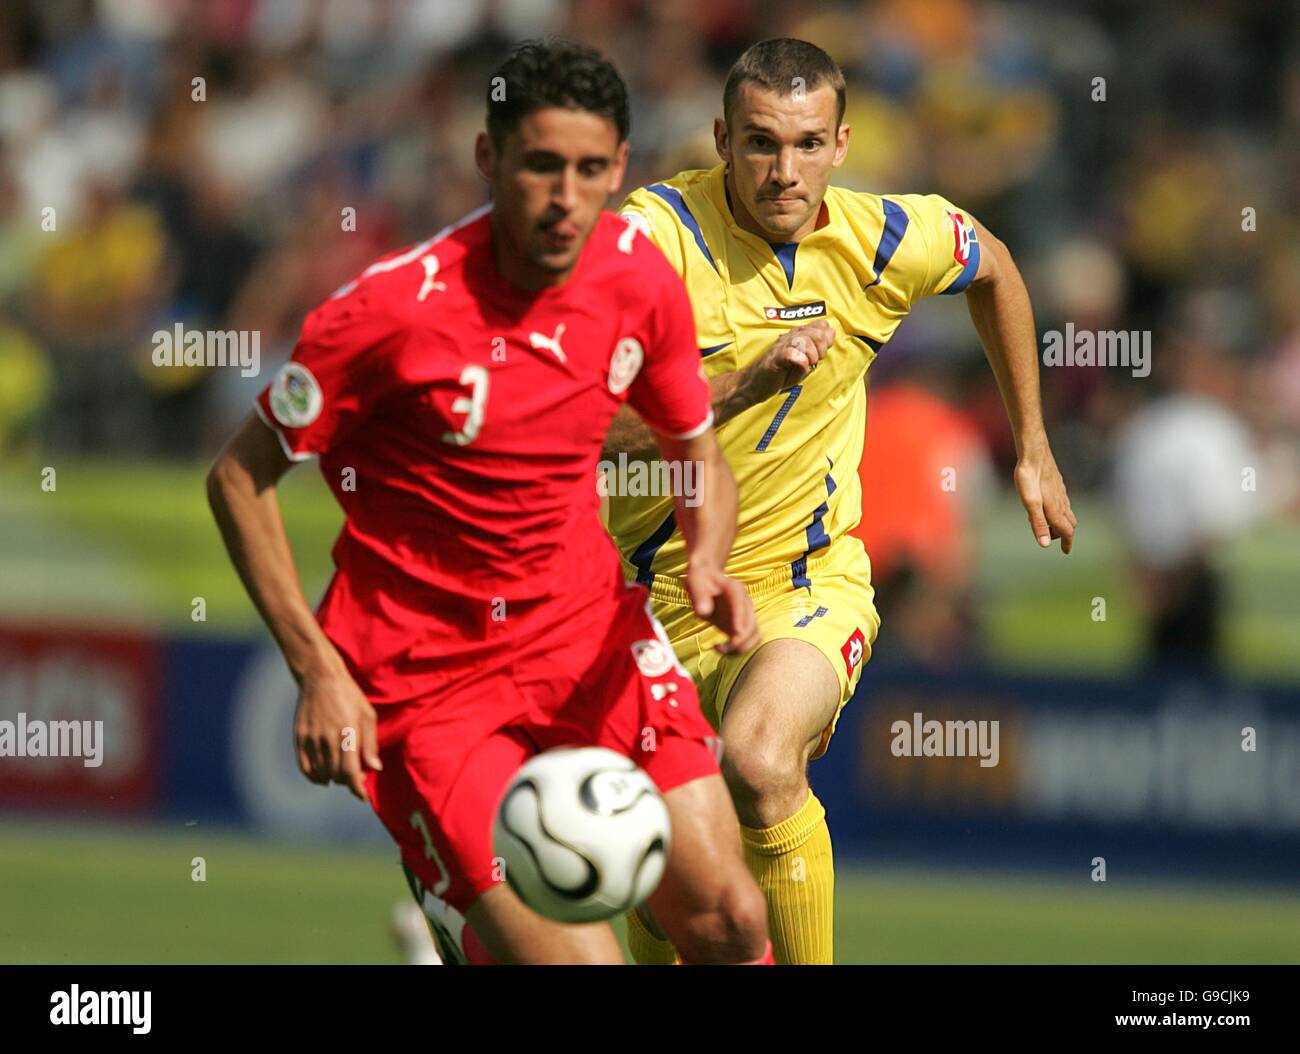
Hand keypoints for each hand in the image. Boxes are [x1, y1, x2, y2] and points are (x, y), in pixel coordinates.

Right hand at [294, 670, 382, 799]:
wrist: (320, 678)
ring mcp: (311, 739)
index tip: (362, 796)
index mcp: (347, 733)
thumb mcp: (367, 715)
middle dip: (348, 781)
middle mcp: (327, 739)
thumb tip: (374, 768)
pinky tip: (323, 777)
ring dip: (333, 778)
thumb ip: (370, 744)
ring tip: (341, 773)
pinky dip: (314, 776)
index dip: (357, 788)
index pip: (350, 772)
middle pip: (336, 775)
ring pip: (321, 773)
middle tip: (356, 776)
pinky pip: (304, 767)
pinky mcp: (299, 738)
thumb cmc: (349, 696)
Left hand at [686, 561, 761, 654]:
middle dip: (740, 640)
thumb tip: (704, 612)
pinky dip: (736, 649)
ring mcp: (744, 615)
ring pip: (754, 636)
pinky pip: (747, 641)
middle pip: (752, 624)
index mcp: (735, 589)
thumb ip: (699, 596)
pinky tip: (718, 647)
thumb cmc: (700, 580)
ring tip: (720, 649)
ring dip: (741, 647)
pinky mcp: (740, 625)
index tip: (735, 634)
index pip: (741, 604)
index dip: (740, 619)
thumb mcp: (695, 583)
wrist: (706, 578)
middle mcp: (745, 603)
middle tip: (721, 648)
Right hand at [744, 320, 835, 401]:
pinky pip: (795, 355)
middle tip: (813, 361)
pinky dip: (801, 364)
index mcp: (799, 334)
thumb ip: (818, 348)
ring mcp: (783, 345)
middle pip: (818, 333)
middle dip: (822, 350)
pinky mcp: (776, 357)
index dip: (827, 340)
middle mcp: (791, 336)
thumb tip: (831, 334)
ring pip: (807, 342)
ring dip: (811, 357)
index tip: (820, 353)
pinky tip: (796, 367)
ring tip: (804, 365)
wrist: (757, 384)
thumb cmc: (781, 372)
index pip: (822, 326)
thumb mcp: (805, 360)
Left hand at [1014, 441, 1075, 553]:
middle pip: (1068, 523)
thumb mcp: (1029, 501)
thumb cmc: (1028, 475)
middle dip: (1062, 533)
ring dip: (1060, 521)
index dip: (1067, 542)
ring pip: (1066, 512)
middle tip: (1050, 537)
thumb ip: (1037, 522)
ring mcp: (1061, 491)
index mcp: (1055, 508)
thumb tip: (1045, 544)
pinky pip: (1063, 501)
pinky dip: (1059, 509)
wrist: (1033, 450)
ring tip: (1045, 522)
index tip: (1066, 552)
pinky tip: (1048, 504)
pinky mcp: (1057, 483)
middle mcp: (1061, 501)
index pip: (1066, 530)